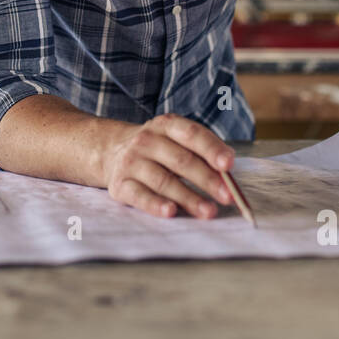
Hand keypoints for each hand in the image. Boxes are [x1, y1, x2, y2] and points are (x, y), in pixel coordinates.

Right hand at [98, 114, 234, 218]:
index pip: (192, 134)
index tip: (228, 164)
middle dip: (207, 179)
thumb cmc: (157, 149)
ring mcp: (131, 162)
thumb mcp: (174, 140)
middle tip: (228, 196)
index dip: (211, 148)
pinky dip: (155, 204)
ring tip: (208, 211)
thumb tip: (227, 175)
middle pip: (181, 160)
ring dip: (188, 197)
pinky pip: (139, 196)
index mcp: (166, 126)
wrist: (110, 151)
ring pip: (163, 181)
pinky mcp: (119, 185)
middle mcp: (147, 141)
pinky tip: (171, 212)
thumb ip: (200, 152)